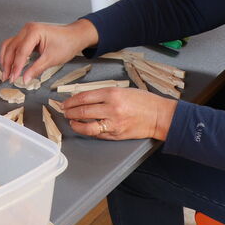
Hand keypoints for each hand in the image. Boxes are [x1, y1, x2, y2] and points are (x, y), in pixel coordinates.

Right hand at [0, 18, 97, 84]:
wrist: (75, 36)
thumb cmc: (66, 44)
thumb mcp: (51, 59)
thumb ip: (36, 69)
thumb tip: (24, 79)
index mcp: (34, 32)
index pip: (21, 52)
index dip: (16, 67)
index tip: (13, 78)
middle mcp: (27, 29)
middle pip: (11, 48)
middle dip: (8, 64)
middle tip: (7, 78)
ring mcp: (25, 31)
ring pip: (9, 45)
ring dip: (6, 59)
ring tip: (6, 72)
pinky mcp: (26, 35)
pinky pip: (14, 44)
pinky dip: (10, 54)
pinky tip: (10, 64)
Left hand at [61, 87, 177, 140]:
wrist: (159, 116)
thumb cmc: (143, 101)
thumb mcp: (122, 90)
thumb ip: (104, 94)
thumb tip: (84, 98)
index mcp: (112, 94)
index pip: (84, 97)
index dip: (71, 101)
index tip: (65, 102)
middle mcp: (112, 108)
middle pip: (83, 111)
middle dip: (70, 112)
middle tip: (65, 111)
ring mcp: (114, 123)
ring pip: (87, 126)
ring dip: (76, 124)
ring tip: (71, 121)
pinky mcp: (116, 134)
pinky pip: (97, 134)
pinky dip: (88, 131)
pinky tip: (84, 127)